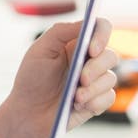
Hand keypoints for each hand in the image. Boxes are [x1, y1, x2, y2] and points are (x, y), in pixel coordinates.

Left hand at [0, 18, 117, 137]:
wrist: (27, 114)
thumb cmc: (30, 80)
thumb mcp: (39, 51)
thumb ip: (60, 32)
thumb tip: (86, 23)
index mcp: (76, 44)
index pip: (101, 29)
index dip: (102, 35)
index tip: (91, 49)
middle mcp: (88, 60)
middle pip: (110, 55)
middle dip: (96, 68)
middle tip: (82, 79)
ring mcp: (94, 81)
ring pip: (110, 78)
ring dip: (93, 89)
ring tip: (75, 98)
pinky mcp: (96, 100)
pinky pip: (109, 97)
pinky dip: (95, 102)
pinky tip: (78, 106)